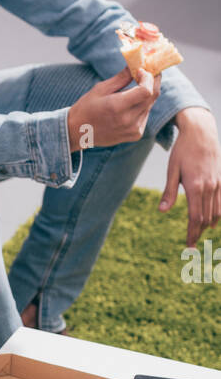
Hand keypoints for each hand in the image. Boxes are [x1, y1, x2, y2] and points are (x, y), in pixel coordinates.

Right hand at [67, 67, 159, 151]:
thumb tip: (136, 64)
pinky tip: (131, 104)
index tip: (140, 70)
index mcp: (117, 107)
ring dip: (146, 94)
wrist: (78, 133)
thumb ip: (121, 77)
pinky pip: (146, 115)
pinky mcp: (135, 134)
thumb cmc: (86, 108)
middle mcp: (128, 120)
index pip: (146, 91)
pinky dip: (143, 106)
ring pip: (150, 105)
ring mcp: (133, 129)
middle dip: (152, 81)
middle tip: (146, 72)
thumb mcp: (100, 89)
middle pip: (152, 96)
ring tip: (135, 88)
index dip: (148, 78)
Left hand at [160, 108, 220, 245]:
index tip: (189, 245)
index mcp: (195, 187)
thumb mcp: (172, 170)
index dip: (191, 233)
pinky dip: (218, 213)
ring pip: (215, 212)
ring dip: (208, 225)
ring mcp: (218, 183)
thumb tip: (162, 211)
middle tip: (192, 245)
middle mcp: (209, 187)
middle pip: (205, 218)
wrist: (201, 132)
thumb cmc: (183, 151)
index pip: (194, 217)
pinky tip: (213, 221)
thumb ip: (169, 192)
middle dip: (198, 232)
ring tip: (200, 234)